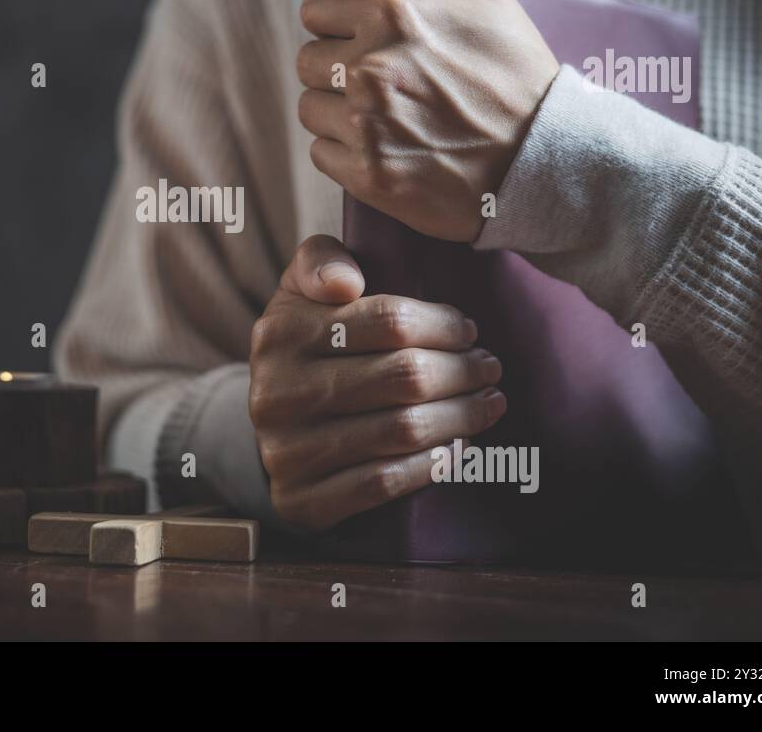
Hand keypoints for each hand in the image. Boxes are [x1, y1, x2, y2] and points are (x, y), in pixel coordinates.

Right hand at [248, 234, 506, 530]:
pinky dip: (432, 465)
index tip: (470, 330)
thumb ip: (321, 261)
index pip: (386, 321)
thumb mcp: (301, 291)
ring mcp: (286, 451)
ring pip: (400, 431)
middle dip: (460, 371)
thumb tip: (345, 283)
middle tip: (490, 368)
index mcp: (281, 333)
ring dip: (460, 417)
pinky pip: (383, 483)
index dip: (441, 324)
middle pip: (401, 377)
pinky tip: (459, 448)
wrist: (272, 425)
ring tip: (488, 404)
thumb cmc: (308, 345)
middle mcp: (276, 394)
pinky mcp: (301, 500)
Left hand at [297, 0, 558, 241]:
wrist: (546, 160)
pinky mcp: (367, 174)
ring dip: (338, 110)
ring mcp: (366, 124)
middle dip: (336, 65)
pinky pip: (321, 153)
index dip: (342, 22)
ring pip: (310, 108)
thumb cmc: (516, 72)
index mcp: (392, 13)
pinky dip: (346, 152)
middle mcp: (370, 66)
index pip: (315, 9)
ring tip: (387, 116)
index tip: (371, 40)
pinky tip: (387, 147)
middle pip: (307, 60)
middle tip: (384, 81)